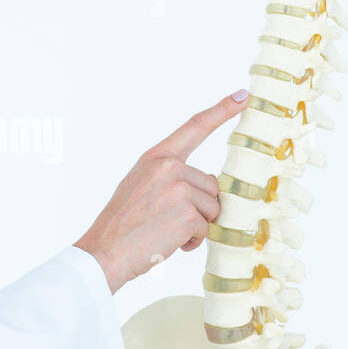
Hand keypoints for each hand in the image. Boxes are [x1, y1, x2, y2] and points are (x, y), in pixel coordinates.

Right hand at [73, 90, 249, 294]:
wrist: (104, 252)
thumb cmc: (121, 226)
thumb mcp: (140, 186)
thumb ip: (171, 177)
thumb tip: (208, 181)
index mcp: (156, 158)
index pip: (194, 127)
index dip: (222, 110)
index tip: (243, 96)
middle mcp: (168, 168)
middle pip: (211, 185)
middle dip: (199, 208)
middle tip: (168, 221)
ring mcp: (178, 189)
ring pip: (213, 208)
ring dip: (196, 226)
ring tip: (165, 232)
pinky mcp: (186, 214)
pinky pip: (206, 229)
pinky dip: (191, 242)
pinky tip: (168, 243)